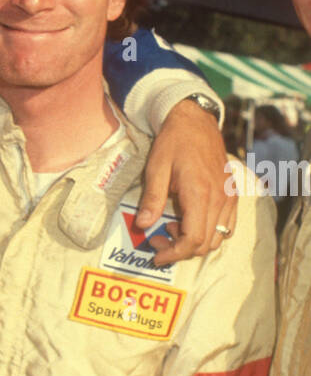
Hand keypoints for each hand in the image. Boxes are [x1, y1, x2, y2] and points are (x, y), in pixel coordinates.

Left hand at [136, 100, 236, 263]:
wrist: (194, 120)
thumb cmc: (173, 142)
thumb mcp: (156, 168)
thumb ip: (152, 199)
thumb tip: (143, 225)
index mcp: (200, 193)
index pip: (193, 239)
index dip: (174, 254)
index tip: (156, 255)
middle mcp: (220, 198)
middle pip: (206, 244)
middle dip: (180, 250)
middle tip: (157, 240)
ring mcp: (229, 197)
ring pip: (218, 238)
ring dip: (195, 243)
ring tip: (172, 228)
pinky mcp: (232, 194)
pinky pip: (227, 226)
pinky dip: (209, 233)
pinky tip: (190, 221)